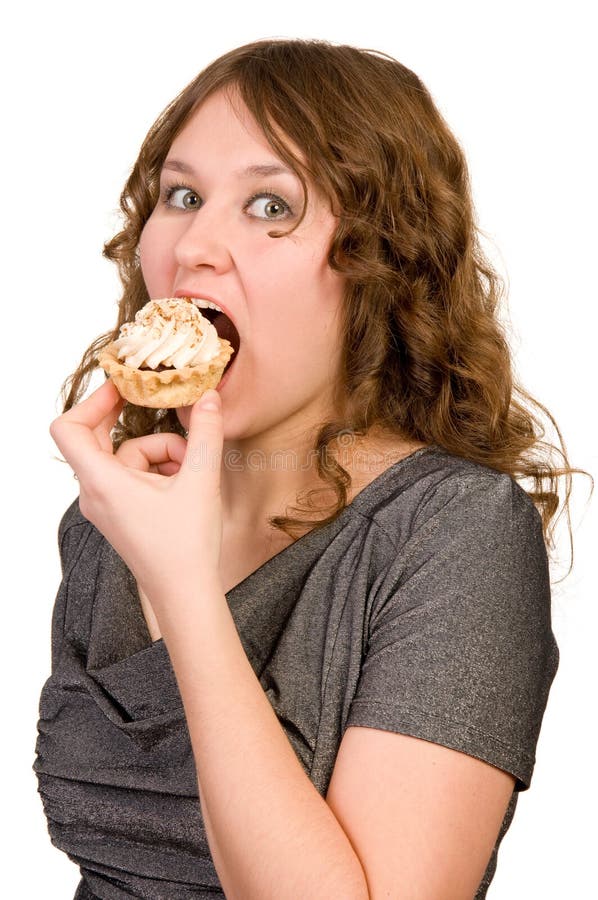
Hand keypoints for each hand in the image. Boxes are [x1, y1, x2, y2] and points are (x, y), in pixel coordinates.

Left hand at [50, 380, 223, 610]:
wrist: (184, 593)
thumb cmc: (185, 545)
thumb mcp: (201, 480)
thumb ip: (205, 434)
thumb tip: (208, 397)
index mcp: (101, 481)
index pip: (68, 428)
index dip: (90, 401)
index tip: (120, 388)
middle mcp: (95, 492)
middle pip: (100, 441)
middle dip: (134, 425)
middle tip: (156, 406)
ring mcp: (106, 505)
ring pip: (125, 459)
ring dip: (159, 453)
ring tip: (191, 468)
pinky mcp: (120, 513)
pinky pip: (132, 478)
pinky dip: (157, 472)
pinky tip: (185, 483)